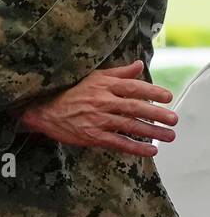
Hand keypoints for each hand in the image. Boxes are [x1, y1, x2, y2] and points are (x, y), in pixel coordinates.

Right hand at [18, 60, 176, 157]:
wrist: (43, 111)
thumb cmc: (70, 92)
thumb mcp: (92, 77)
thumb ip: (118, 73)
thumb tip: (139, 65)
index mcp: (103, 85)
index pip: (132, 87)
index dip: (151, 91)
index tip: (167, 97)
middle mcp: (101, 101)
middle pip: (134, 107)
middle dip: (157, 114)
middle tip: (174, 119)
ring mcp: (96, 119)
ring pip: (129, 125)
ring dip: (151, 132)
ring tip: (169, 136)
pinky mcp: (91, 135)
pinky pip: (117, 142)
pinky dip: (135, 147)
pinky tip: (150, 151)